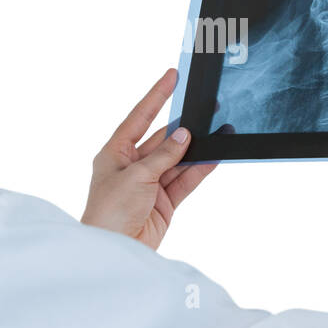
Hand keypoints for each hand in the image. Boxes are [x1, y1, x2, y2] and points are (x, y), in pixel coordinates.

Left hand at [81, 69, 216, 249]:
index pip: (139, 117)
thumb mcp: (136, 177)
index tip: (172, 76)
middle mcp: (132, 166)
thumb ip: (163, 155)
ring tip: (217, 131)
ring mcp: (149, 184)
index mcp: (115, 153)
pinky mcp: (164, 202)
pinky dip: (200, 170)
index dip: (156, 96)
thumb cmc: (109, 213)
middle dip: (183, 126)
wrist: (113, 252)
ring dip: (195, 148)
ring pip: (177, 160)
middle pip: (162, 139)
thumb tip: (184, 135)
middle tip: (205, 107)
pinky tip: (214, 157)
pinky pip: (185, 180)